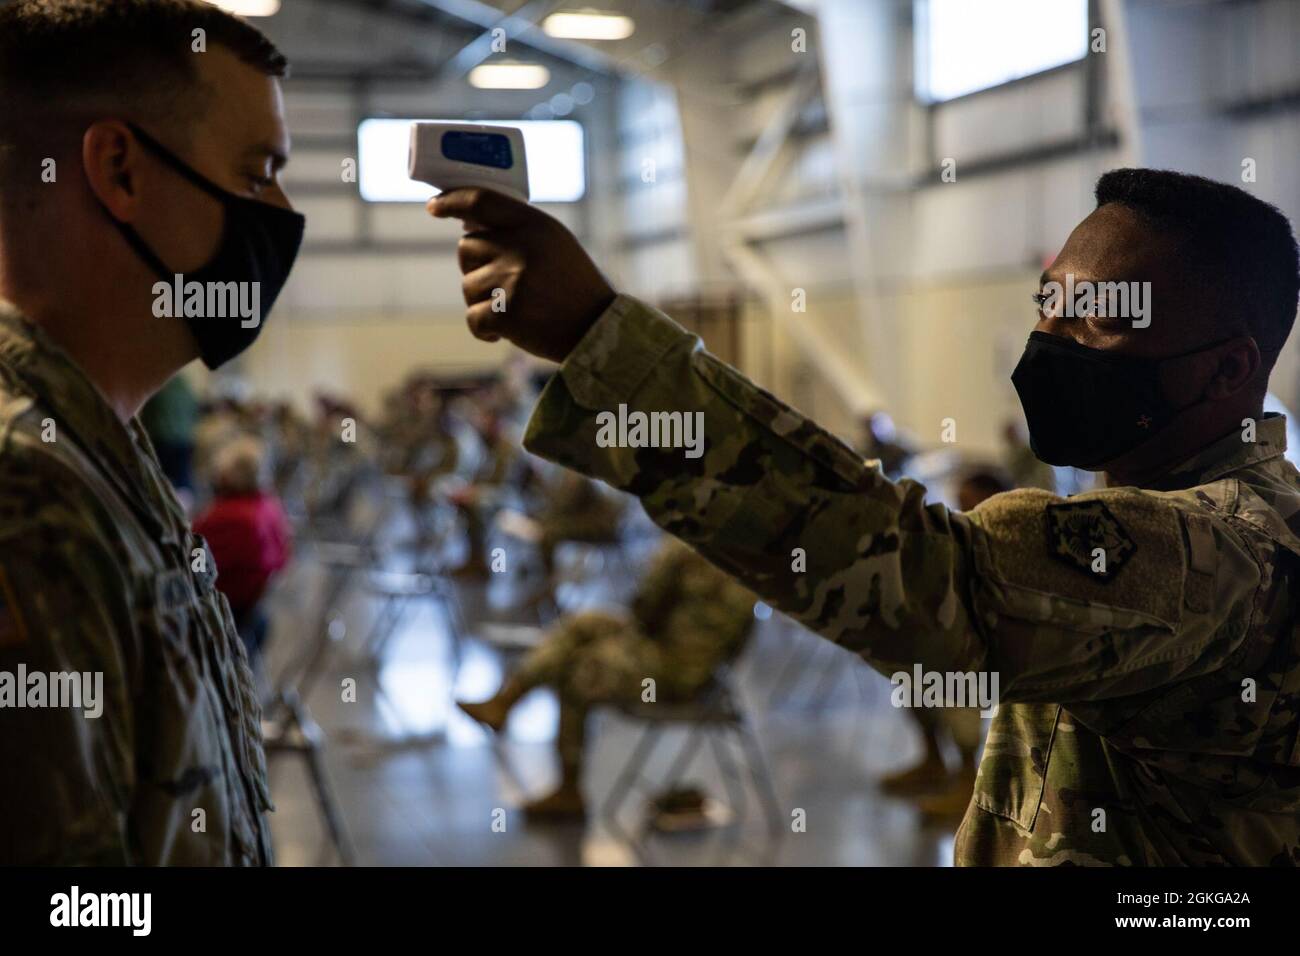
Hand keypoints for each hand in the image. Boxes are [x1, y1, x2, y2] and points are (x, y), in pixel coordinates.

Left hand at [429, 188, 616, 362]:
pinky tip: (507, 330)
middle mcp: (521, 247)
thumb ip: (517, 228)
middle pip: (466, 248)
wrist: (595, 330)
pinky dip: (485, 328)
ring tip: (518, 308)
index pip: (481, 201)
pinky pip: (473, 317)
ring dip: (484, 301)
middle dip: (477, 267)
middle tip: (505, 284)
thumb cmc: (572, 286)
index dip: (452, 201)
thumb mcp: (554, 243)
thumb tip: (467, 221)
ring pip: (468, 286)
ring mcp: (511, 281)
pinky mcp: (505, 314)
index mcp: (535, 225)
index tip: (434, 206)